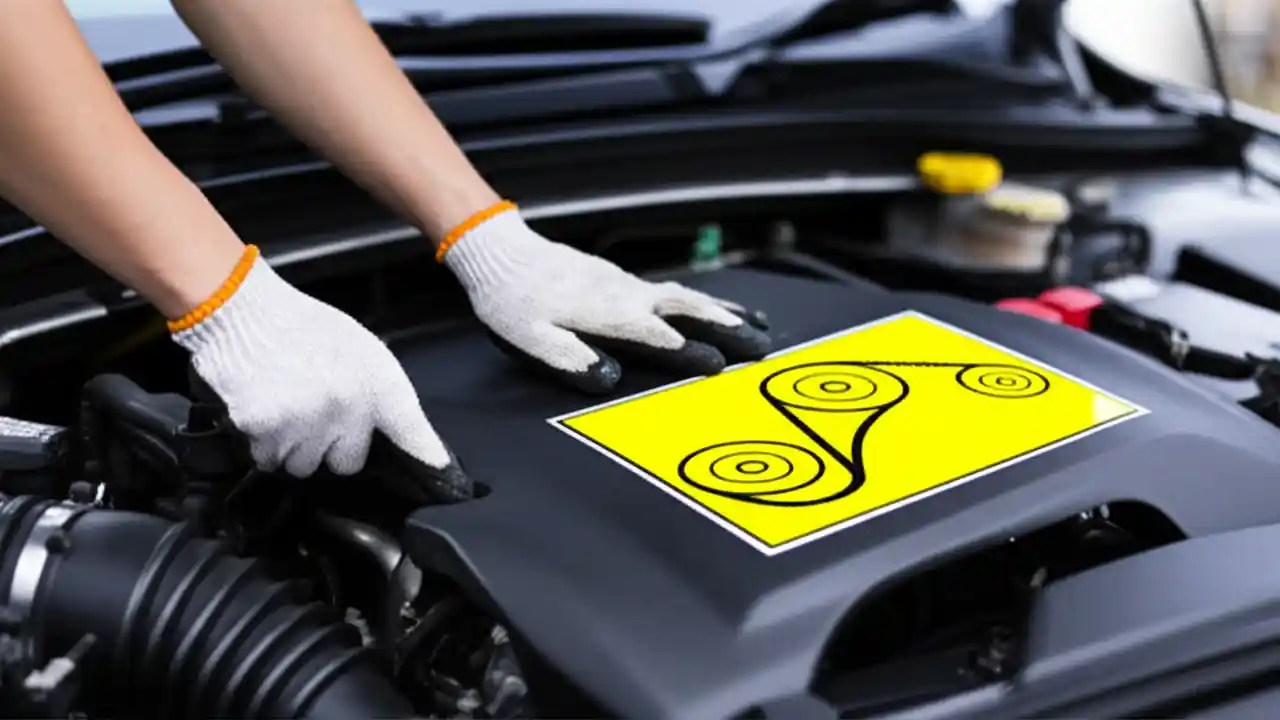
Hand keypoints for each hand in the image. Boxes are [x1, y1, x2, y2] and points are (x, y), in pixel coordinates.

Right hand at [170, 246, 467, 496]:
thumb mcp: (361, 351)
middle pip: (345, 463)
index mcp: (375, 383)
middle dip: (329, 447)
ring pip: (303, 466)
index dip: (427, 456)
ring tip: (287, 407)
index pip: (410, 430)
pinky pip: (267, 457)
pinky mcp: (264, 428)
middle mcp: (346, 408)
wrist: (246, 312)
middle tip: (314, 414)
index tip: (444, 476)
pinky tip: (264, 407)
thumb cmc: (304, 329)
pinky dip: (262, 442)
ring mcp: (304, 421)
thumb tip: (396, 434)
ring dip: (293, 448)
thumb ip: (381, 394)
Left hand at [441, 204, 771, 392]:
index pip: (660, 337)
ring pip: (685, 297)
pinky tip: (711, 308)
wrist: (500, 253)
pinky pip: (671, 291)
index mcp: (608, 314)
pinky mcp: (621, 281)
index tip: (722, 367)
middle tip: (763, 345)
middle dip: (728, 328)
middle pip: (688, 311)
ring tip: (758, 324)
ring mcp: (626, 285)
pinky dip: (701, 301)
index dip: (691, 353)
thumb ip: (569, 358)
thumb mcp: (529, 338)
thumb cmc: (511, 301)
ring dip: (724, 311)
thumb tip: (609, 378)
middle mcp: (625, 296)